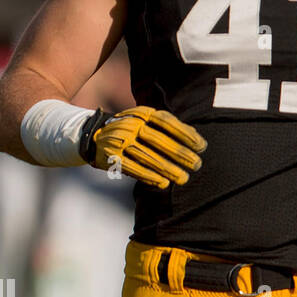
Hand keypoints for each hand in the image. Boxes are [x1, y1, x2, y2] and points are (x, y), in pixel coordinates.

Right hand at [83, 106, 206, 188]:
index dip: (185, 134)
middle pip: (158, 140)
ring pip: (146, 156)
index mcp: (141, 113)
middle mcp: (129, 125)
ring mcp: (118, 140)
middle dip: (179, 153)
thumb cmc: (130, 129)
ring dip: (167, 168)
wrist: (95, 135)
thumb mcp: (146, 120)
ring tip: (183, 178)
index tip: (201, 147)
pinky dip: (148, 176)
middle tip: (196, 165)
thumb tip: (196, 137)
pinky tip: (162, 182)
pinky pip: (131, 167)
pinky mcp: (110, 156)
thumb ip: (167, 127)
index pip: (166, 121)